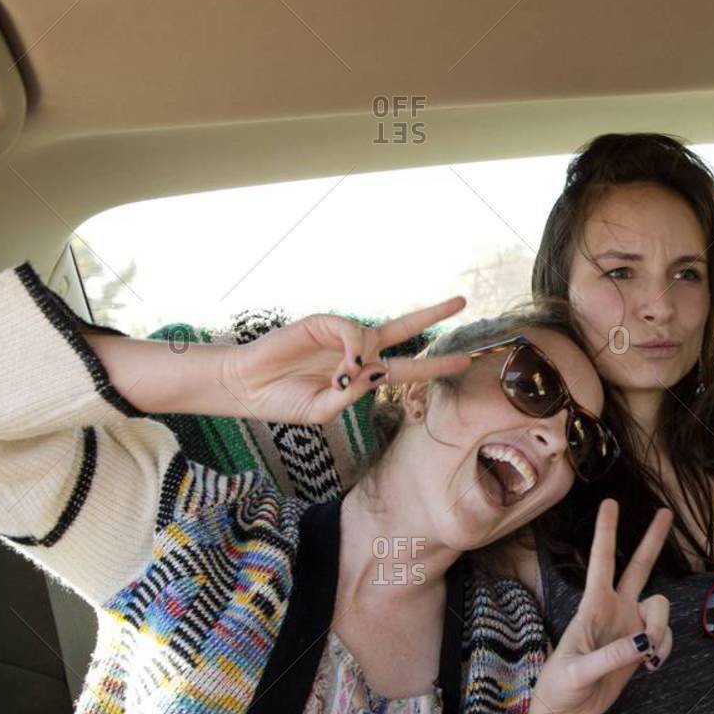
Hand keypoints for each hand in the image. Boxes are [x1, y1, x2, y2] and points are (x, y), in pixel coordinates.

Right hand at [218, 297, 471, 423]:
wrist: (248, 388)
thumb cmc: (285, 402)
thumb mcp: (325, 411)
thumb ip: (353, 396)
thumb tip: (377, 371)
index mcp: (364, 375)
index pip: (408, 367)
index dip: (435, 364)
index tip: (465, 360)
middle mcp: (358, 351)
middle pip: (404, 329)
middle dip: (433, 314)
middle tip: (462, 302)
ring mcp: (341, 335)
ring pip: (374, 336)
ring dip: (363, 362)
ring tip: (339, 381)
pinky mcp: (323, 322)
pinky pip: (352, 329)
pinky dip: (352, 348)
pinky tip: (341, 368)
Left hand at [532, 500, 674, 713]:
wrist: (570, 711)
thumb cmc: (561, 687)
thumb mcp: (576, 673)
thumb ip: (609, 657)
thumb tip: (643, 643)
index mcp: (592, 606)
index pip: (602, 562)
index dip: (607, 532)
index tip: (611, 503)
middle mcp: (614, 608)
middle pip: (639, 566)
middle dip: (653, 540)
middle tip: (666, 511)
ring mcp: (630, 625)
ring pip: (661, 607)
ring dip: (661, 630)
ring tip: (648, 657)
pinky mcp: (641, 645)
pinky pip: (665, 636)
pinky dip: (664, 650)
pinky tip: (650, 666)